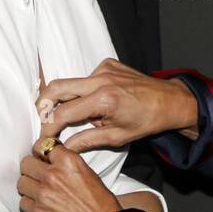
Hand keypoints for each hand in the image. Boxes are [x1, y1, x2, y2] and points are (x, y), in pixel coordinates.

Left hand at [18, 138, 122, 211]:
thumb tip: (50, 161)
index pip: (41, 145)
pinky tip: (42, 208)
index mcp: (68, 161)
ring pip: (22, 183)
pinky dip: (30, 205)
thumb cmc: (101, 205)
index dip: (40, 152)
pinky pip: (24, 203)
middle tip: (39, 177)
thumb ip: (67, 164)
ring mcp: (43, 195)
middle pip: (26, 164)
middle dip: (32, 170)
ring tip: (40, 194)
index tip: (41, 158)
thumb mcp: (89, 174)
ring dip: (29, 187)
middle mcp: (53, 175)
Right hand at [35, 58, 198, 152]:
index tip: (43, 137)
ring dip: (66, 98)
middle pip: (57, 88)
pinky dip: (84, 90)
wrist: (170, 101)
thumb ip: (87, 141)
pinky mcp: (108, 64)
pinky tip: (96, 101)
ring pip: (71, 82)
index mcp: (104, 100)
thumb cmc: (147, 121)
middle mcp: (101, 80)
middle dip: (43, 104)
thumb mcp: (118, 137)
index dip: (49, 127)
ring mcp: (104, 69)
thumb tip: (64, 147)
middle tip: (42, 120)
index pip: (64, 113)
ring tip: (74, 115)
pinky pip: (86, 77)